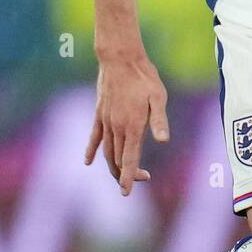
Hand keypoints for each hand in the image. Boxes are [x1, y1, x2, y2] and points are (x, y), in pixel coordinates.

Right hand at [84, 54, 169, 193]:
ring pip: (107, 151)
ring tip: (122, 176)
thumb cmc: (144, 76)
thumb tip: (163, 141)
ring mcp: (106, 121)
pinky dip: (91, 150)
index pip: (130, 159)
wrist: (119, 58)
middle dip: (128, 173)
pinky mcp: (99, 114)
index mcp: (132, 125)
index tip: (127, 193)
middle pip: (119, 159)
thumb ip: (159, 120)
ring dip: (113, 166)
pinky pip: (94, 137)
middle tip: (144, 178)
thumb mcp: (158, 96)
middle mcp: (116, 126)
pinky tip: (88, 161)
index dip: (129, 177)